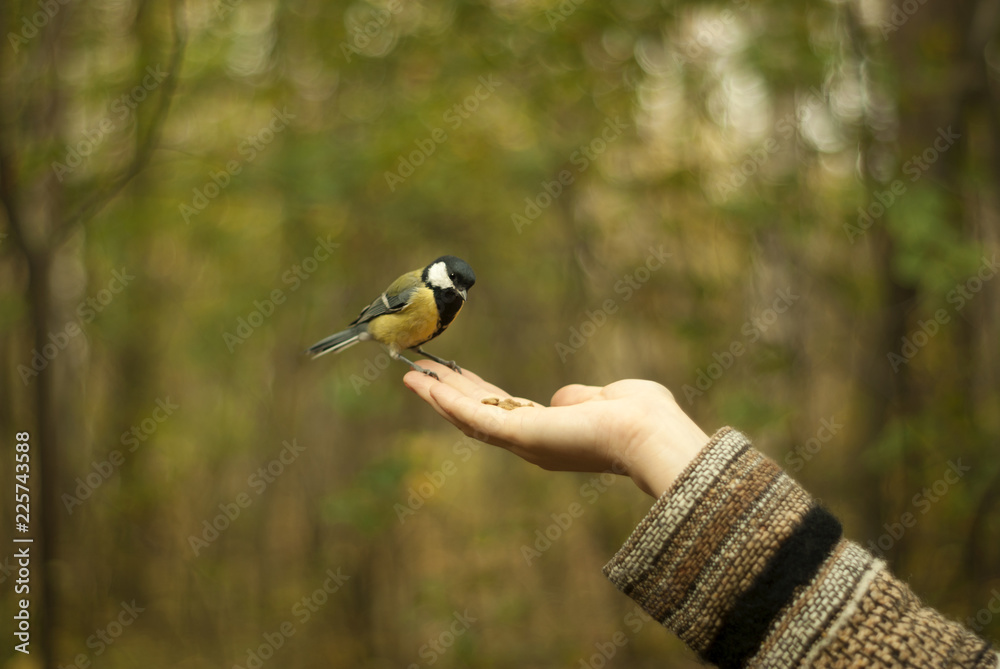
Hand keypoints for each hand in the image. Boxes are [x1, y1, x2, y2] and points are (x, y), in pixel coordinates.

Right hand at [403, 362, 710, 497]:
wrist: (649, 432)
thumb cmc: (640, 416)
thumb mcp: (602, 399)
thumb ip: (579, 398)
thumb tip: (562, 399)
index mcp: (550, 433)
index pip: (503, 412)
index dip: (475, 395)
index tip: (455, 377)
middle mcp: (530, 443)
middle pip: (478, 415)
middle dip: (447, 394)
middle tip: (419, 374)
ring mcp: (522, 442)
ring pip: (469, 416)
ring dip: (437, 396)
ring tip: (411, 375)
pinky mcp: (519, 435)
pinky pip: (475, 416)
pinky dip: (447, 400)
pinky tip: (426, 384)